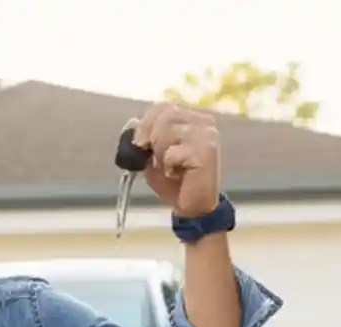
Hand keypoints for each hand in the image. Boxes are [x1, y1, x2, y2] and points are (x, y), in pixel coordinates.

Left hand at [132, 103, 220, 217]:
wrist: (192, 207)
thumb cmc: (173, 181)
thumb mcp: (152, 155)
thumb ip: (144, 138)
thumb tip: (132, 125)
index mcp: (191, 119)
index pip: (163, 106)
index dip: (145, 122)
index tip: (139, 143)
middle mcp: (203, 122)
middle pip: (166, 114)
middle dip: (150, 137)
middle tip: (152, 158)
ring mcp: (207, 135)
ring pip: (167, 131)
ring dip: (160, 154)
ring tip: (169, 168)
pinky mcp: (207, 151)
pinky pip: (172, 152)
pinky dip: (168, 166)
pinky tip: (178, 175)